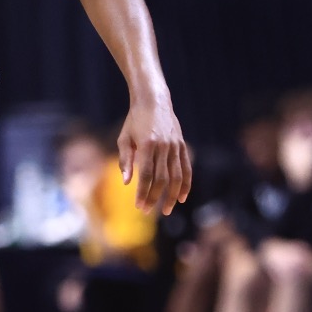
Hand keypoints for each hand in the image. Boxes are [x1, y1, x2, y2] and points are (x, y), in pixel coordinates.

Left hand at [118, 100, 192, 215]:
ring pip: (177, 176)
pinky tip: (182, 197)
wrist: (154, 101)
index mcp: (148, 144)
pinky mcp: (182, 145)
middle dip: (155, 197)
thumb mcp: (124, 138)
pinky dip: (186, 184)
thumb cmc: (134, 121)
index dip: (143, 192)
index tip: (138, 206)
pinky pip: (186, 168)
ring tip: (167, 210)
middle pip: (162, 179)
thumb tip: (127, 182)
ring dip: (172, 196)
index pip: (146, 175)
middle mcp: (163, 146)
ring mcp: (175, 146)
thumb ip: (125, 160)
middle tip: (147, 211)